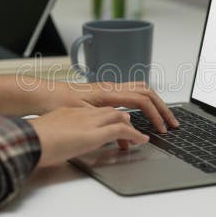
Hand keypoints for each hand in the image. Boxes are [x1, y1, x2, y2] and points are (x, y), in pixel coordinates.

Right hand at [29, 107, 149, 166]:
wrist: (26, 139)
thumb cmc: (33, 140)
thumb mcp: (49, 132)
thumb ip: (60, 133)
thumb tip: (59, 144)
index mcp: (71, 112)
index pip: (98, 110)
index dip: (111, 117)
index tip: (118, 125)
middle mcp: (83, 113)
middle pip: (112, 110)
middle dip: (127, 119)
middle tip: (135, 131)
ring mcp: (90, 121)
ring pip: (120, 116)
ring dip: (134, 127)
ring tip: (142, 137)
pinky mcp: (94, 134)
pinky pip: (122, 130)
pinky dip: (134, 135)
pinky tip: (141, 141)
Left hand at [37, 81, 179, 132]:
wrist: (43, 94)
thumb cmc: (58, 102)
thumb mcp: (81, 113)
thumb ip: (104, 117)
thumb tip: (127, 122)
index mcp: (108, 92)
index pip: (142, 100)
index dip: (155, 114)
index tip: (161, 129)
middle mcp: (112, 87)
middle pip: (147, 92)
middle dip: (163, 108)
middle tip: (173, 123)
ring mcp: (109, 89)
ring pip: (141, 91)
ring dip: (154, 104)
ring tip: (163, 118)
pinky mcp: (105, 93)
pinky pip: (131, 95)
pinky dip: (142, 104)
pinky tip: (142, 115)